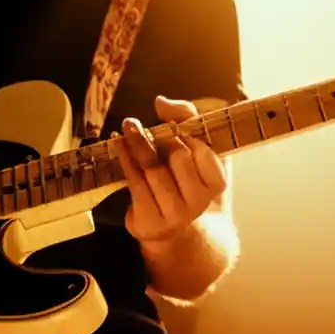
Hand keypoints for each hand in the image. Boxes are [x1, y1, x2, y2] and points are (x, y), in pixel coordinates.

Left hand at [113, 96, 227, 242]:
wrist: (175, 232)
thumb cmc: (183, 181)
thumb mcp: (194, 151)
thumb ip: (185, 120)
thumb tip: (161, 102)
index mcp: (216, 182)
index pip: (204, 152)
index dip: (187, 135)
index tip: (171, 125)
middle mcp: (199, 200)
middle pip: (179, 157)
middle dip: (158, 137)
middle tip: (135, 123)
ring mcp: (176, 214)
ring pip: (154, 169)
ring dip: (137, 144)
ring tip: (127, 127)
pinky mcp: (151, 222)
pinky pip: (136, 183)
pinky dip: (125, 160)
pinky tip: (118, 145)